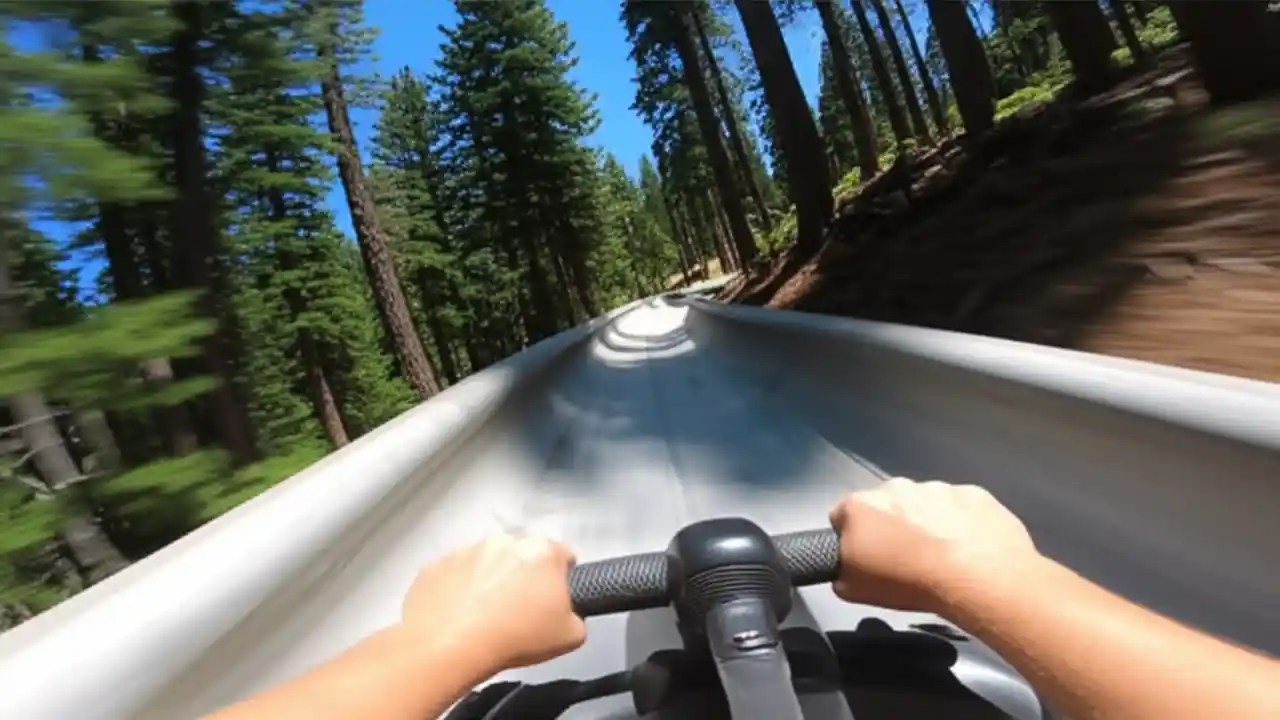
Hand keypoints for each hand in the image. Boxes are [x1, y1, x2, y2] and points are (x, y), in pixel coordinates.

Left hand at [400, 534, 584, 674]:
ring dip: (489, 581)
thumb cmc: (515, 637)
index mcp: (542, 551)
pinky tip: (458, 616)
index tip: (552, 602)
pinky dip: (459, 589)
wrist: (449, 646)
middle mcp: (505, 541)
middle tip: (519, 613)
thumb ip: (576, 616)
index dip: (562, 580)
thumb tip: (566, 614)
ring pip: (486, 562)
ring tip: (484, 617)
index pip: (564, 556)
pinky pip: (454, 574)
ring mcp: (466, 550)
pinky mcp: (436, 565)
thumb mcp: (571, 637)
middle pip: (523, 555)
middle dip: (523, 577)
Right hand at [828, 477, 1039, 613]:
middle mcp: (894, 486)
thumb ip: (841, 571)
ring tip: (942, 557)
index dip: (853, 540)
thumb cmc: (909, 581)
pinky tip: (968, 548)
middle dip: (891, 527)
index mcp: (859, 505)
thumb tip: (848, 569)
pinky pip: (959, 506)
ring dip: (927, 523)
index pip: (842, 517)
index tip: (867, 559)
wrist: (978, 575)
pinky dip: (960, 522)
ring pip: (924, 503)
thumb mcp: (853, 591)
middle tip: (905, 560)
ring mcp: (935, 486)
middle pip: (885, 505)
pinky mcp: (971, 492)